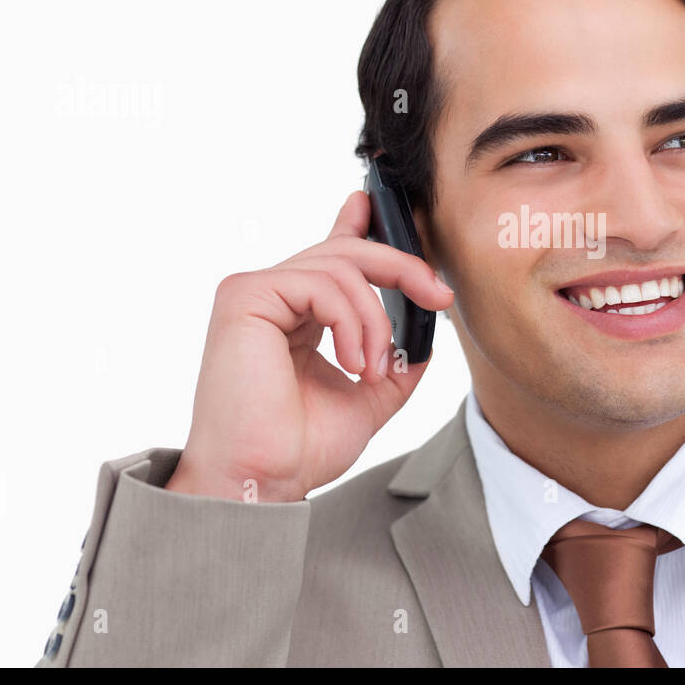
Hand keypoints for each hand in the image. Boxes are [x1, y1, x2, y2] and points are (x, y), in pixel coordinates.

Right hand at [165, 189, 453, 501]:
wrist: (262, 479)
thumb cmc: (299, 447)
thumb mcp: (369, 397)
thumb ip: (395, 361)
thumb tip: (426, 336)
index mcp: (296, 315)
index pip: (329, 256)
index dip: (355, 225)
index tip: (377, 205)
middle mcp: (273, 297)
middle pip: (347, 253)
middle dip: (403, 268)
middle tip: (439, 297)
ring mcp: (255, 292)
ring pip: (342, 267)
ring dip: (375, 320)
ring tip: (371, 370)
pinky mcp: (245, 296)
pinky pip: (321, 284)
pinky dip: (351, 322)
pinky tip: (351, 364)